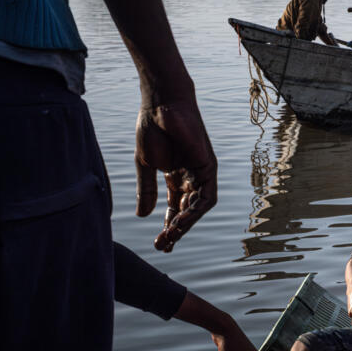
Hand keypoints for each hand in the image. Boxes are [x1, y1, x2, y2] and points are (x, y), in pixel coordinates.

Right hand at [135, 98, 217, 252]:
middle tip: (163, 245)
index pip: (174, 209)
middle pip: (186, 211)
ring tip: (171, 236)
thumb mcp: (146, 165)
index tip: (160, 243)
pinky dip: (195, 210)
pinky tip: (181, 220)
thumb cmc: (152, 128)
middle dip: (176, 230)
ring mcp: (201, 173)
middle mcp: (190, 178)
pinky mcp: (208, 167)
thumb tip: (142, 216)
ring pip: (198, 208)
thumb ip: (147, 190)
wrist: (161, 105)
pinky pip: (206, 196)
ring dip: (185, 224)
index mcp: (175, 178)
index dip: (168, 227)